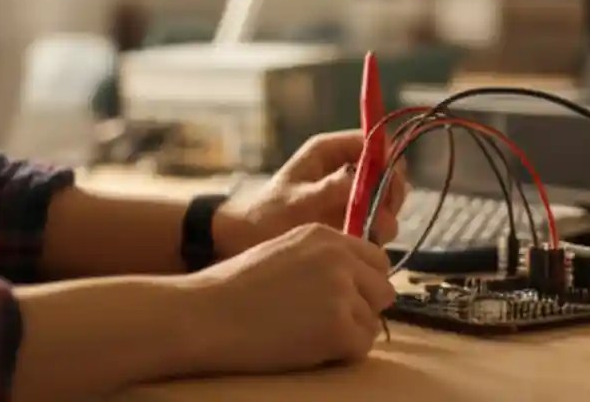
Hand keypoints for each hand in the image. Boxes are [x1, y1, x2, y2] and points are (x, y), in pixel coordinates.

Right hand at [190, 223, 395, 373]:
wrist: (206, 314)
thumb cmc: (233, 288)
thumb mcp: (283, 251)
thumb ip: (321, 258)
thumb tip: (354, 280)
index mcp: (326, 236)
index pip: (376, 259)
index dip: (364, 283)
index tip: (346, 299)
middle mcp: (340, 258)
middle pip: (383, 289)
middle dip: (363, 308)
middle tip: (328, 322)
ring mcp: (341, 292)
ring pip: (373, 321)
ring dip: (350, 333)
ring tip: (310, 335)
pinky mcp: (338, 328)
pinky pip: (362, 346)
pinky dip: (341, 354)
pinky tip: (310, 348)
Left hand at [214, 131, 408, 258]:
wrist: (246, 241)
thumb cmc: (266, 215)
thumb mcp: (298, 201)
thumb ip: (331, 189)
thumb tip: (365, 176)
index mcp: (330, 151)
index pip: (375, 143)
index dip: (388, 162)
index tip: (390, 188)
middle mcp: (344, 167)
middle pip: (388, 172)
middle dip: (389, 195)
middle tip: (379, 219)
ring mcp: (349, 193)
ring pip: (386, 198)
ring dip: (384, 217)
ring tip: (367, 235)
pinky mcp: (349, 216)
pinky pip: (376, 219)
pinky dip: (375, 231)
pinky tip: (361, 244)